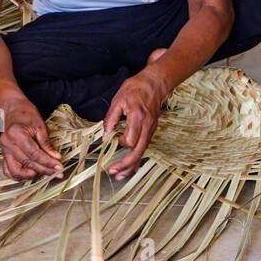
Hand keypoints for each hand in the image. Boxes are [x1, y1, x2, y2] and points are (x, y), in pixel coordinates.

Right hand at [0, 97, 63, 180]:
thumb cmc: (26, 114)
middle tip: (58, 173)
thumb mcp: (40, 125)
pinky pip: (8, 170)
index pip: (34, 154)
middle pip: (27, 163)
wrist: (12, 108)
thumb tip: (56, 158)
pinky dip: (18, 175)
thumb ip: (47, 143)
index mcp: (16, 134)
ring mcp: (4, 150)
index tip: (59, 167)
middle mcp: (8, 144)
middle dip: (44, 169)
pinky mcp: (3, 154)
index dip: (48, 162)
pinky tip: (29, 173)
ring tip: (44, 172)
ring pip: (16, 170)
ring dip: (31, 175)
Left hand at [103, 52, 170, 180]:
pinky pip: (144, 148)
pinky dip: (136, 159)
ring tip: (119, 176)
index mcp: (138, 116)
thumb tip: (105, 135)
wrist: (155, 83)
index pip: (130, 139)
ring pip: (142, 152)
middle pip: (138, 151)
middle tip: (113, 172)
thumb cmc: (136, 88)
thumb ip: (111, 118)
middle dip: (126, 164)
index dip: (120, 144)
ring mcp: (151, 130)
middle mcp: (147, 126)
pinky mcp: (151, 131)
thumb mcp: (118, 99)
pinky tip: (129, 168)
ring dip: (131, 166)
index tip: (111, 140)